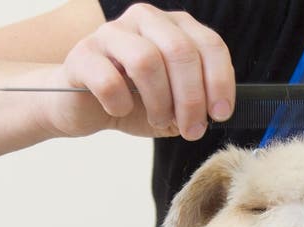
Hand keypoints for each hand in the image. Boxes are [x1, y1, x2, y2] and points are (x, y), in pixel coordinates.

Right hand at [39, 5, 234, 139]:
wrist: (84, 105)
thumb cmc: (135, 102)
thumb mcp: (175, 103)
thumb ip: (198, 101)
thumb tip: (215, 110)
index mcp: (174, 28)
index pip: (209, 45)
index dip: (220, 82)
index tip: (220, 114)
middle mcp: (145, 20)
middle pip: (180, 52)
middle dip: (192, 99)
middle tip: (191, 129)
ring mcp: (112, 33)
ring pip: (147, 61)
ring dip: (159, 102)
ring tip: (159, 121)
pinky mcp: (84, 54)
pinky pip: (109, 79)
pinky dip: (120, 103)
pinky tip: (120, 111)